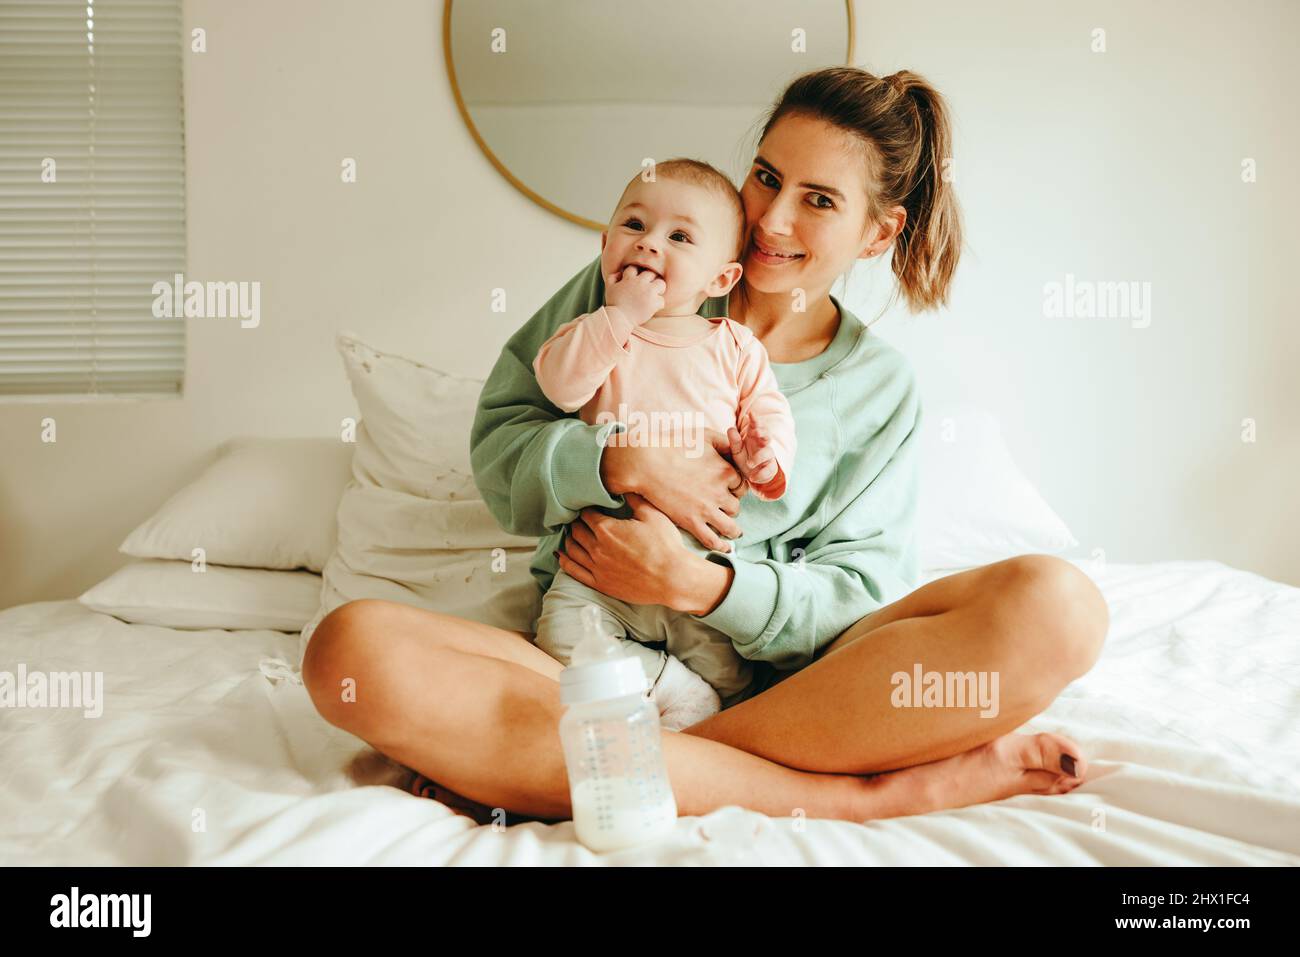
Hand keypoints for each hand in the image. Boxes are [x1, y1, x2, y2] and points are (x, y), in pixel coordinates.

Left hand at [556, 493, 721, 610]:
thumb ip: (635, 500)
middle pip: (576, 531)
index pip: (586, 514)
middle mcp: (597, 548)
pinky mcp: (601, 584)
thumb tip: (625, 488)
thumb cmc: (666, 546)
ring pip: (572, 550)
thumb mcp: (653, 516)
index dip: (587, 508)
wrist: (673, 579)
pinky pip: (574, 572)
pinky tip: (561, 556)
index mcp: (607, 529)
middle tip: (580, 520)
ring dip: (570, 539)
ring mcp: (597, 568)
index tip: (589, 506)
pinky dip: (565, 561)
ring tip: (572, 534)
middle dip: (577, 523)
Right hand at [601, 428, 747, 551]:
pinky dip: (721, 546)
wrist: (646, 462)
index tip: (729, 490)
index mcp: (726, 471)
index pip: (741, 485)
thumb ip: (724, 442)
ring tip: (733, 532)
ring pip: (730, 526)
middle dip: (731, 506)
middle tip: (723, 507)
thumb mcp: (704, 435)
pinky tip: (725, 548)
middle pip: (736, 506)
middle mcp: (720, 492)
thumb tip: (737, 447)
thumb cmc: (673, 444)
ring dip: (733, 529)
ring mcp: (706, 509)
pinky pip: (712, 540)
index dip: (735, 488)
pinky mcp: (691, 522)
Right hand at [604, 265, 665, 324]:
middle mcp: (640, 282)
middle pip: (651, 273)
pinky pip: (662, 300)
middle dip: (651, 279)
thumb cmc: (613, 305)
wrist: (619, 319)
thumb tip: (620, 273)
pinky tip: (653, 308)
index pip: (636, 268)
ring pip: (661, 283)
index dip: (637, 273)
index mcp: (629, 278)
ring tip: (655, 295)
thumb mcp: (609, 288)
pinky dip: (659, 304)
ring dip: (659, 289)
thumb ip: (613, 277)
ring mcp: (648, 292)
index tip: (637, 279)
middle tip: (649, 287)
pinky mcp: (654, 303)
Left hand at [728, 413, 785, 497]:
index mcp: (754, 437)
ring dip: (759, 457)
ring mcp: (768, 455)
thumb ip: (734, 441)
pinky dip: (761, 473)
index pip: (756, 426)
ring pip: (768, 452)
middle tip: (756, 432)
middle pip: (767, 435)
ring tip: (749, 463)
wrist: (752, 475)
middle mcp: (763, 444)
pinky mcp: (771, 468)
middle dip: (763, 433)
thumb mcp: (736, 450)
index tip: (751, 414)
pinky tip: (753, 477)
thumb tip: (731, 429)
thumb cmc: (745, 457)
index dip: (755, 420)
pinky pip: (769, 469)